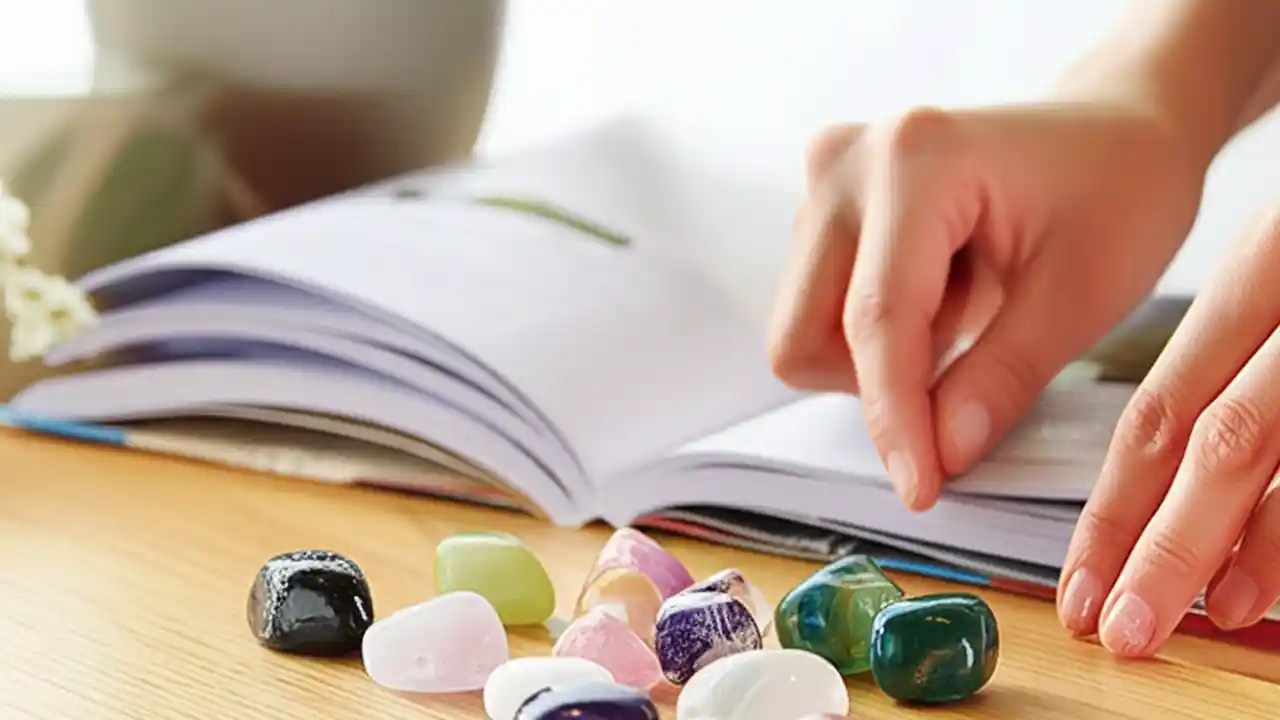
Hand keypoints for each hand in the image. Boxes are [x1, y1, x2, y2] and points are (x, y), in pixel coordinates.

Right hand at [768, 104, 1206, 510]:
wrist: (1111, 126)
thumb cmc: (1117, 190)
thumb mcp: (1083, 292)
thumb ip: (1003, 378)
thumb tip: (941, 455)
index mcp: (914, 160)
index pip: (877, 318)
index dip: (895, 418)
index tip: (920, 491)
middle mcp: (845, 161)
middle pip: (804, 333)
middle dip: (877, 387)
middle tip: (966, 379)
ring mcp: (823, 179)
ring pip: (803, 329)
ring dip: (878, 359)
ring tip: (966, 316)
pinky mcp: (820, 205)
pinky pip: (816, 310)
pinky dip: (875, 336)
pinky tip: (942, 298)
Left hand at [1058, 202, 1279, 653]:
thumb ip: (1239, 370)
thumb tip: (1184, 500)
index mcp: (1259, 266)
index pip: (1159, 408)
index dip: (1113, 507)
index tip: (1080, 584)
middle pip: (1221, 439)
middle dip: (1163, 545)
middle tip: (1122, 629)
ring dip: (1254, 544)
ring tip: (1212, 613)